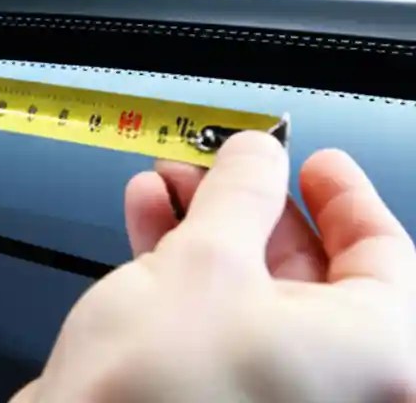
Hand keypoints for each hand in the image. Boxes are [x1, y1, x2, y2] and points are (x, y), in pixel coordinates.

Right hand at [13, 133, 415, 401]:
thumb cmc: (156, 393)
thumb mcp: (205, 259)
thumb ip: (241, 192)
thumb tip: (256, 159)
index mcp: (376, 358)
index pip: (385, 254)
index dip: (343, 195)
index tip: (313, 161)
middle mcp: (341, 389)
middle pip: (314, 272)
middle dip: (253, 205)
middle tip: (223, 163)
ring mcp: (280, 399)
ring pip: (258, 294)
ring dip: (211, 227)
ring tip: (172, 182)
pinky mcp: (220, 400)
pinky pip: (223, 322)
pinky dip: (190, 270)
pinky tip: (152, 222)